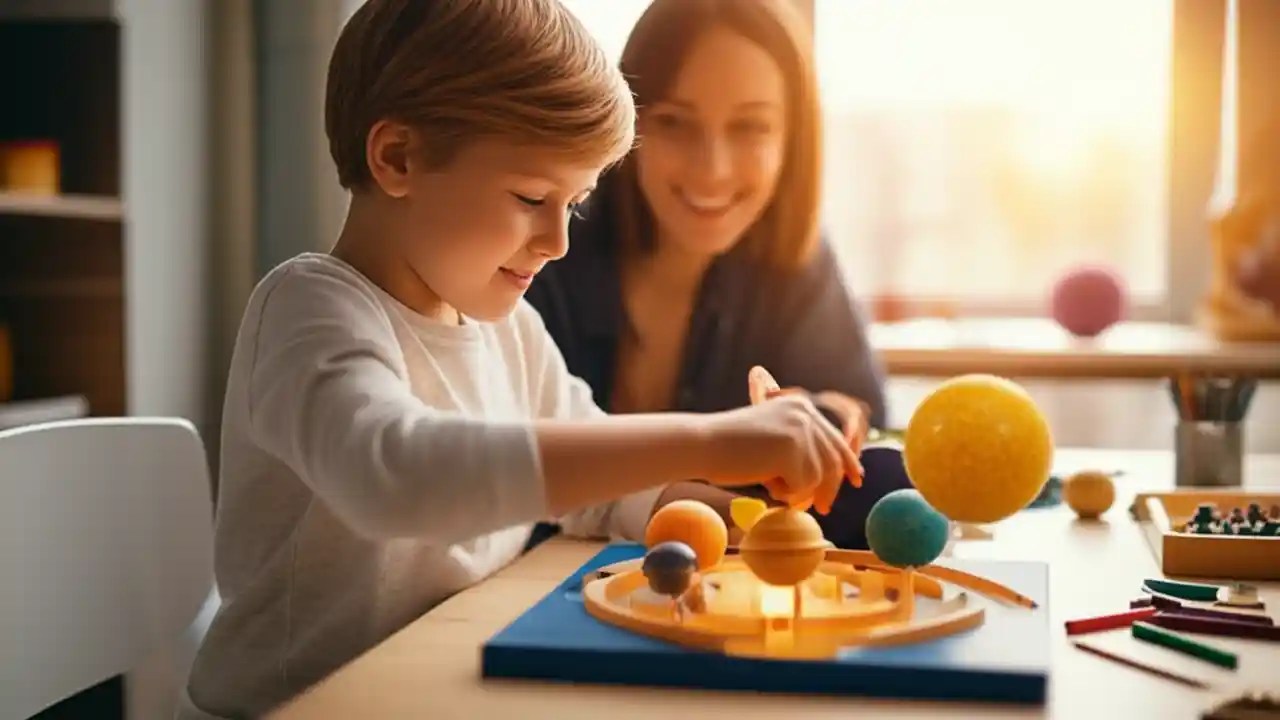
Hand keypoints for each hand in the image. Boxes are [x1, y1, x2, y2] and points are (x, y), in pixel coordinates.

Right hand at [698, 392, 861, 514]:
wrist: (702, 444)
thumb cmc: (729, 447)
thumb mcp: (771, 436)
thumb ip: (799, 446)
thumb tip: (829, 477)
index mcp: (801, 406)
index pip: (834, 437)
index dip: (847, 461)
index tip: (856, 479)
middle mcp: (805, 413)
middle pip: (832, 460)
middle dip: (830, 487)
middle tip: (824, 508)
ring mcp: (800, 431)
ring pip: (817, 477)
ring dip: (797, 491)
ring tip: (770, 485)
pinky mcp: (791, 450)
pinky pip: (802, 486)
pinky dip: (786, 494)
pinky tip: (765, 483)